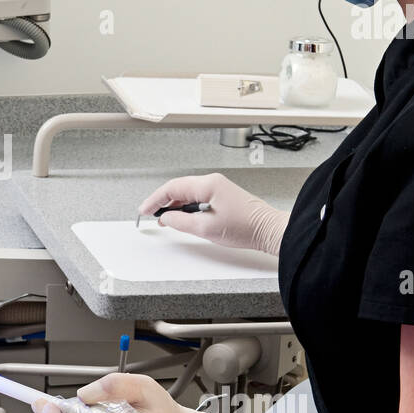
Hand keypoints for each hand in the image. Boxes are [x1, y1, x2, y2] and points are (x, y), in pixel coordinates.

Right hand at [138, 172, 287, 255]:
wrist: (269, 230)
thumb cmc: (246, 227)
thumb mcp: (206, 228)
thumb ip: (180, 222)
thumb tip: (166, 218)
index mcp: (208, 184)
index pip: (172, 188)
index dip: (155, 199)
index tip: (144, 210)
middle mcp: (212, 182)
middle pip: (178, 187)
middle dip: (162, 201)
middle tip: (150, 214)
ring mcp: (217, 187)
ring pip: (187, 192)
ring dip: (174, 204)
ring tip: (164, 219)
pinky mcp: (221, 195)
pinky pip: (197, 197)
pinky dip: (186, 206)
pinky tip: (181, 216)